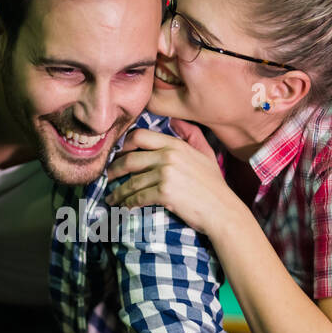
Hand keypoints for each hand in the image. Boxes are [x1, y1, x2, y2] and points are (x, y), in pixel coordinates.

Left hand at [104, 121, 234, 236]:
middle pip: (129, 158)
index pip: (139, 136)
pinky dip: (127, 203)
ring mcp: (166, 174)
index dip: (124, 145)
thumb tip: (175, 121)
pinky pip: (137, 197)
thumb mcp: (206, 154)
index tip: (119, 155)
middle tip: (109, 177)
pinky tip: (124, 206)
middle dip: (114, 169)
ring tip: (112, 198)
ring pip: (131, 181)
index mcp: (176, 145)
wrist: (223, 211)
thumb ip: (191, 135)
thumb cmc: (214, 186)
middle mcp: (169, 156)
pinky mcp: (164, 193)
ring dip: (118, 191)